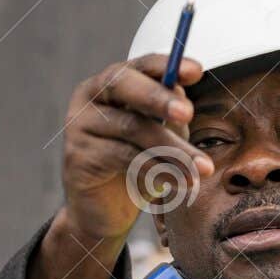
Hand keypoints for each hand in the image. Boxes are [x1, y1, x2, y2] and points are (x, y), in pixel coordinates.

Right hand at [59, 53, 209, 245]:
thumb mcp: (162, 137)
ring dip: (172, 149)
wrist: (104, 213)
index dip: (167, 66)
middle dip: (159, 98)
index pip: (139, 65)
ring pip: (131, 127)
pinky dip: (157, 170)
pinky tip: (179, 183)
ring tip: (202, 169)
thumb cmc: (137, 168)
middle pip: (123, 84)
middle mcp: (90, 97)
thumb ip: (170, 115)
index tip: (196, 71)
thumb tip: (181, 96)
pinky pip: (123, 157)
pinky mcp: (77, 156)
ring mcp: (79, 125)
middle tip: (188, 113)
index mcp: (113, 84)